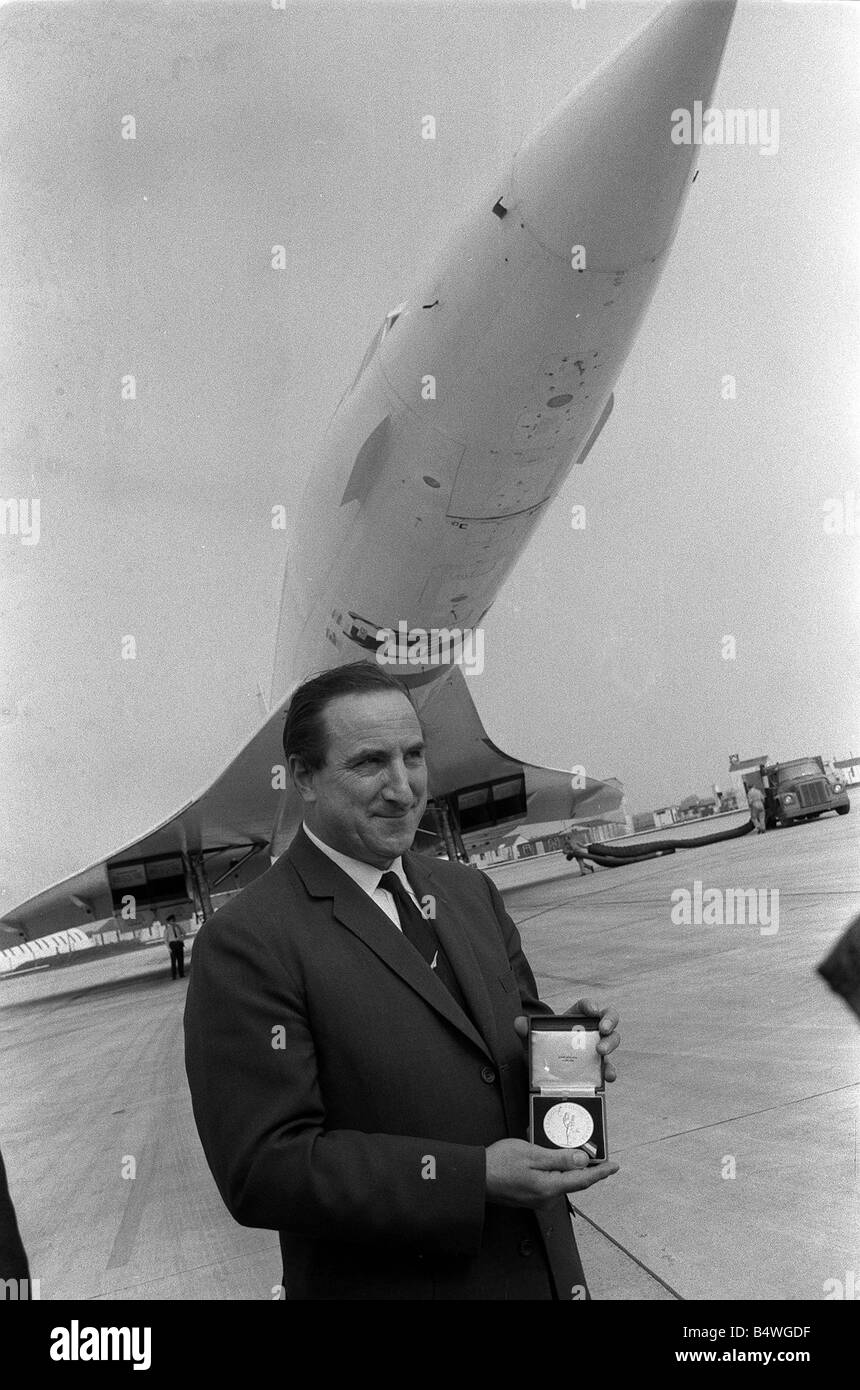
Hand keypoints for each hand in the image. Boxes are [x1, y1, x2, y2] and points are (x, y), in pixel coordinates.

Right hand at [485, 1138, 617, 1207]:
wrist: (477, 1178)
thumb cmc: (499, 1163)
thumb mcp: (532, 1154)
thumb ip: (559, 1159)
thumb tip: (582, 1160)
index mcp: (549, 1187)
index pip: (583, 1180)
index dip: (600, 1172)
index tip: (614, 1166)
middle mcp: (546, 1198)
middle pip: (572, 1181)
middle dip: (582, 1166)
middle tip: (589, 1149)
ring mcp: (538, 1200)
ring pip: (560, 1181)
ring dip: (563, 1166)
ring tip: (560, 1146)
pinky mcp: (530, 1197)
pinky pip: (548, 1182)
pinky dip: (552, 1170)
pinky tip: (545, 1156)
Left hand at [514, 998, 619, 1081]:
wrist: (545, 1067)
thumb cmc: (544, 1046)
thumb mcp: (534, 1038)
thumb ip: (526, 1030)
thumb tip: (518, 1023)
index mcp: (576, 1016)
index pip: (586, 1005)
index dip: (591, 1005)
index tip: (592, 1010)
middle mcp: (591, 1029)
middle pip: (608, 1017)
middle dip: (609, 1021)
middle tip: (602, 1030)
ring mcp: (597, 1046)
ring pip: (613, 1039)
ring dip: (610, 1044)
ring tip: (601, 1052)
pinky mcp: (598, 1066)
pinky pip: (608, 1066)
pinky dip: (610, 1070)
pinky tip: (608, 1076)